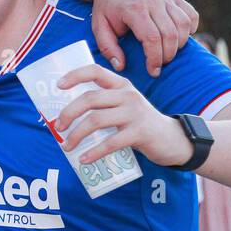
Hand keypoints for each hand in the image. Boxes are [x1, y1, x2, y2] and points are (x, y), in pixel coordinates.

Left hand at [54, 63, 191, 166]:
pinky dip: (94, 152)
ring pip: (96, 120)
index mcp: (121, 85)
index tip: (58, 85)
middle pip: (90, 98)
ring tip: (67, 146)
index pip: (96, 71)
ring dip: (77, 135)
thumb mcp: (123, 106)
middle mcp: (127, 95)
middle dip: (68, 113)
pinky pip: (110, 142)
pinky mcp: (139, 132)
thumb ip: (103, 105)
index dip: (75, 75)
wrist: (172, 139)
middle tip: (58, 127)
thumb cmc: (139, 123)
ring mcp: (134, 113)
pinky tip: (84, 159)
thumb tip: (66, 116)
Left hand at [89, 0, 197, 76]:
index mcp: (134, 9)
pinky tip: (179, 38)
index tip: (153, 71)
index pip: (152, 38)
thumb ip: (108, 47)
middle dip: (168, 55)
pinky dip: (189, 29)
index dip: (155, 58)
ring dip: (180, 44)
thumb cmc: (106, 5)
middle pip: (170, 34)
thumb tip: (121, 66)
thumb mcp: (99, 26)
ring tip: (168, 53)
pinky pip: (191, 14)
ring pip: (183, 24)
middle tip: (160, 65)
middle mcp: (153, 2)